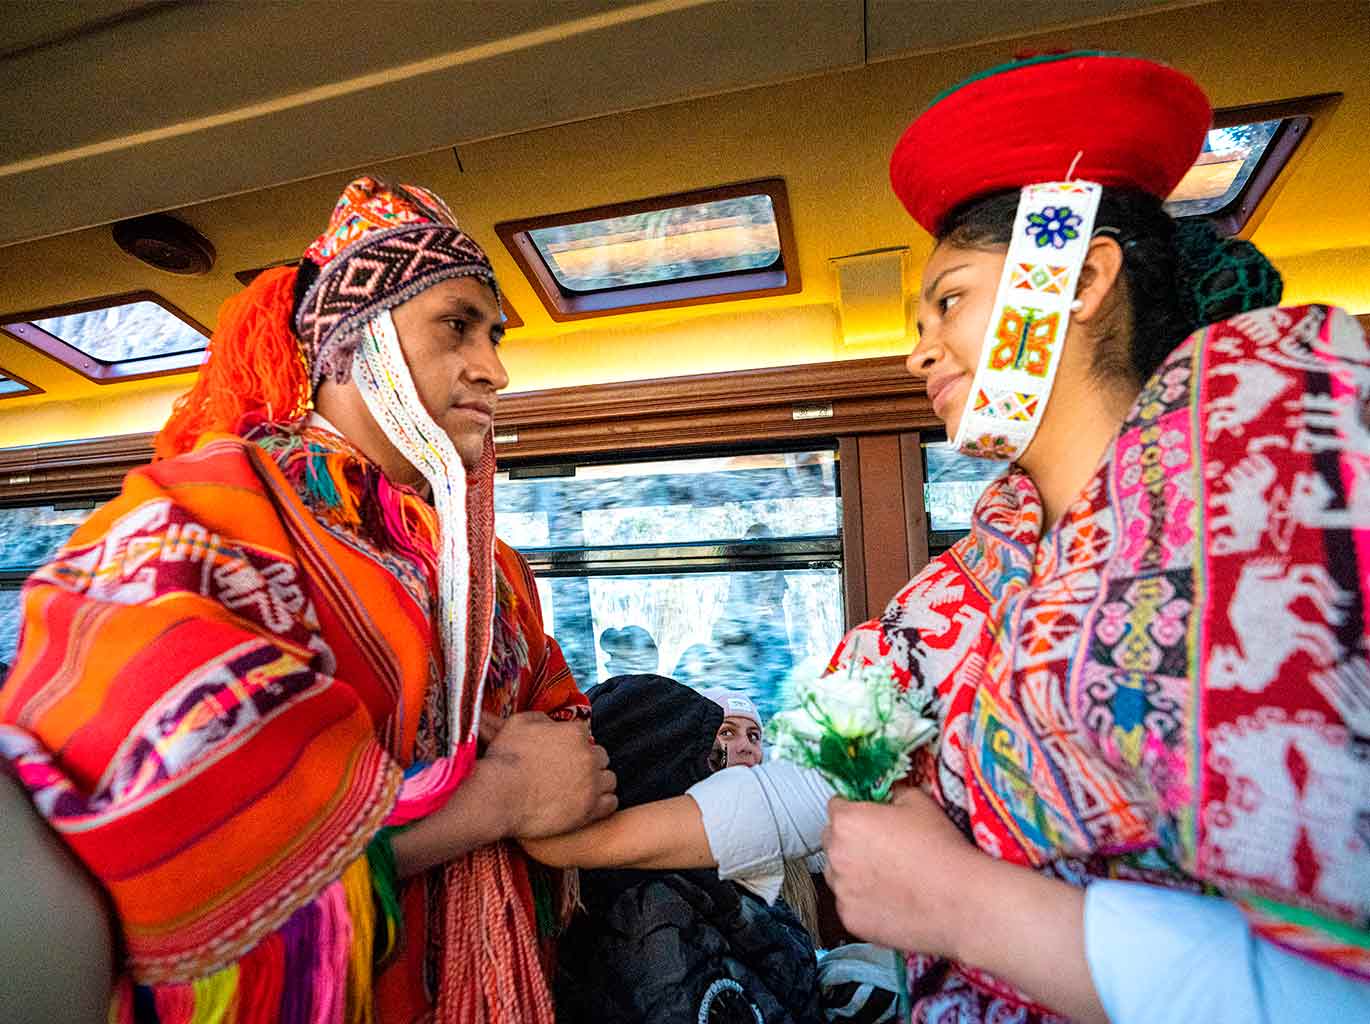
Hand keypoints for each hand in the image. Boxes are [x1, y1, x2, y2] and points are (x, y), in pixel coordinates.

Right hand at [484, 711, 616, 837]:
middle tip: (571, 774)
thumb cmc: (504, 759)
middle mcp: (588, 756)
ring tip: (581, 790)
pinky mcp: (590, 810)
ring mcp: (591, 784)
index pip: (584, 735)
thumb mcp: (518, 723)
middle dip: (588, 763)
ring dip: (598, 783)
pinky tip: (587, 805)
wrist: (498, 795)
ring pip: (609, 779)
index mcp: (575, 733)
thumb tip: (551, 722)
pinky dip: (602, 803)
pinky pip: (610, 803)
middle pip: (600, 756)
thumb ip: (542, 718)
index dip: (573, 745)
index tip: (563, 755)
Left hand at [822, 787, 983, 958]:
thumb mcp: (919, 802)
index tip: (869, 819)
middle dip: (851, 842)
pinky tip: (892, 900)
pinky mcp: (850, 920)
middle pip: (833, 841)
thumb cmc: (941, 851)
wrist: (960, 903)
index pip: (836, 808)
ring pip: (838, 876)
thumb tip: (889, 797)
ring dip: (854, 873)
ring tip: (890, 878)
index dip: (855, 810)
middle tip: (883, 849)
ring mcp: (841, 891)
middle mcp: (836, 855)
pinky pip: (849, 905)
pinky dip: (864, 903)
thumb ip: (893, 794)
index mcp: (847, 822)